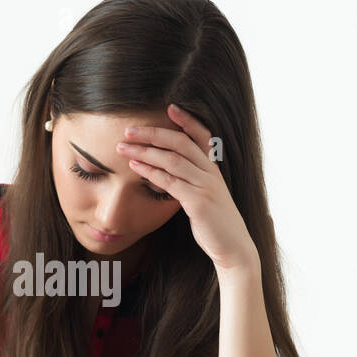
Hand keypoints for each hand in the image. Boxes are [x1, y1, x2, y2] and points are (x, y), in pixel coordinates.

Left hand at [117, 103, 259, 273]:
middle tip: (129, 130)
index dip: (187, 120)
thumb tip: (167, 175)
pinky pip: (170, 182)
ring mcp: (205, 186)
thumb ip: (190, 183)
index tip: (170, 107)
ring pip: (172, 160)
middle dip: (153, 133)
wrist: (233, 249)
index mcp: (213, 170)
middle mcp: (211, 173)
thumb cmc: (216, 225)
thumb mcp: (205, 198)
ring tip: (123, 147)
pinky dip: (150, 172)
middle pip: (181, 143)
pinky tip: (135, 168)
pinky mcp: (198, 202)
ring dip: (145, 151)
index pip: (202, 136)